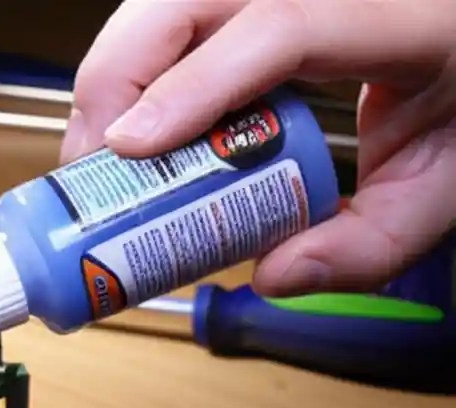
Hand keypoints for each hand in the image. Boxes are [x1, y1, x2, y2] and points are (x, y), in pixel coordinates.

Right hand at [61, 0, 455, 296]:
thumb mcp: (444, 186)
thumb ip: (373, 243)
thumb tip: (275, 274)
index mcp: (396, 12)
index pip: (280, 24)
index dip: (195, 85)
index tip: (133, 148)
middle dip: (118, 81)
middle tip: (93, 166)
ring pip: (158, 4)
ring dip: (112, 77)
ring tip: (102, 157)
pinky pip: (163, 18)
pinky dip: (129, 71)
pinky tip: (127, 127)